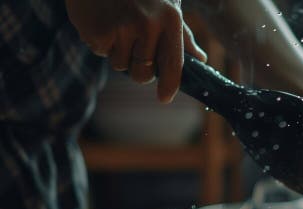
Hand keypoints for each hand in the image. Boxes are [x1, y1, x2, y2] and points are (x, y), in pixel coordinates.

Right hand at [65, 0, 206, 102]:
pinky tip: (102, 20)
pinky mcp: (96, 30)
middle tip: (134, 49)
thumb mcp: (168, 4)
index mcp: (170, 19)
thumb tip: (200, 59)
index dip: (169, 85)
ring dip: (118, 52)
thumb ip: (181, 34)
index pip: (173, 65)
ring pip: (119, 64)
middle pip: (143, 73)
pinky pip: (100, 52)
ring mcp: (120, 28)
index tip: (164, 98)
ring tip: (117, 25)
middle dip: (138, 68)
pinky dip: (100, 41)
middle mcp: (147, 25)